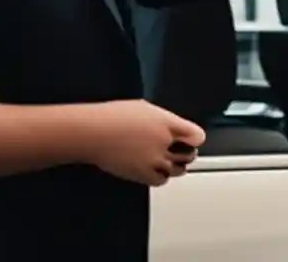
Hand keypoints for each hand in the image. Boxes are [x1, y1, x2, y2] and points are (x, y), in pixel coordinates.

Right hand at [84, 100, 204, 186]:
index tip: (195, 139)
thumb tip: (170, 125)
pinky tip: (157, 172)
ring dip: (177, 166)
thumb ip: (163, 119)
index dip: (196, 138)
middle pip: (190, 154)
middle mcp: (164, 142)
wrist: (91, 133)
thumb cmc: (111, 117)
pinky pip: (160, 180)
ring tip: (173, 163)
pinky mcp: (141, 174)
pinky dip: (162, 177)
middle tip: (185, 152)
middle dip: (188, 153)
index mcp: (167, 123)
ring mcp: (154, 160)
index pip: (196, 134)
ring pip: (177, 169)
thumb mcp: (144, 108)